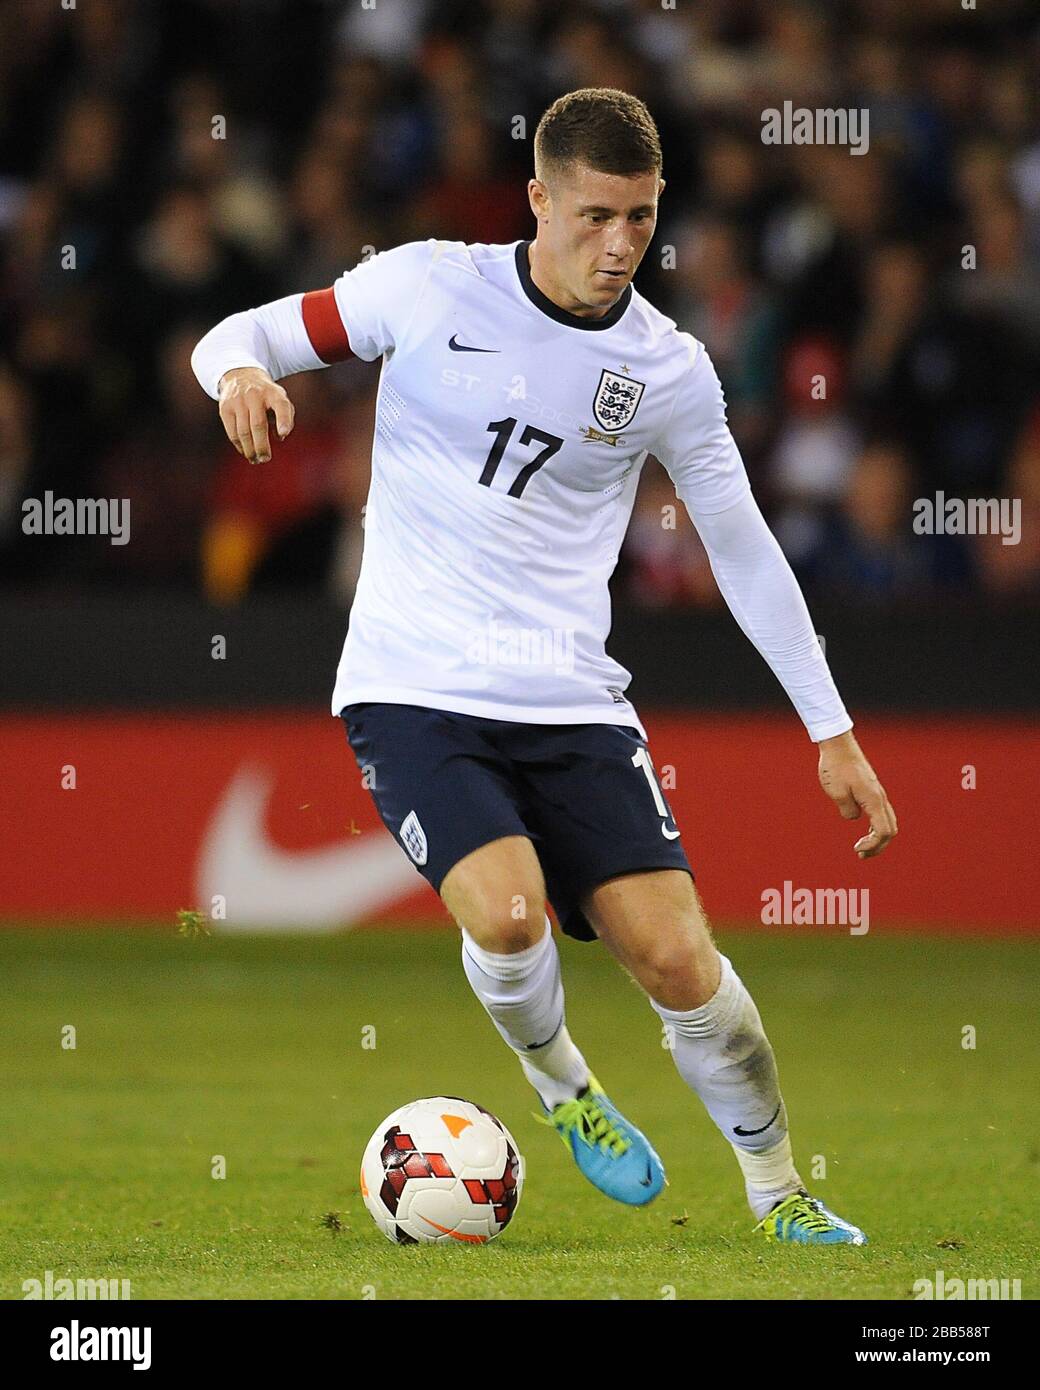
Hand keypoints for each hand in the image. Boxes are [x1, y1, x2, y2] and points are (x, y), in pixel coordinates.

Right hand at [217, 367, 294, 462]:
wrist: (240, 376)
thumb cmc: (266, 395)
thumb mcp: (280, 399)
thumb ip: (286, 417)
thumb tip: (280, 436)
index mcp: (273, 393)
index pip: (281, 405)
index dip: (283, 420)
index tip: (283, 434)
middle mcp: (255, 395)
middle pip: (258, 425)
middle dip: (262, 445)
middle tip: (265, 459)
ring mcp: (238, 401)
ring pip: (243, 431)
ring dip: (249, 449)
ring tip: (255, 460)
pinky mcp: (225, 408)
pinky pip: (232, 431)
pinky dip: (239, 445)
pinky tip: (245, 451)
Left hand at [817, 730, 897, 858]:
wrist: (838, 745)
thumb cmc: (835, 767)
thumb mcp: (837, 792)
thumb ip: (847, 810)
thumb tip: (854, 817)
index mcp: (874, 800)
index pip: (883, 832)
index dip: (873, 845)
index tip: (856, 849)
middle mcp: (880, 797)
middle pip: (890, 829)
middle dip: (878, 846)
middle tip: (860, 855)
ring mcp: (878, 793)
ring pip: (888, 821)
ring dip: (878, 837)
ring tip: (861, 848)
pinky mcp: (873, 790)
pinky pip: (881, 813)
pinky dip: (876, 826)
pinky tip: (864, 831)